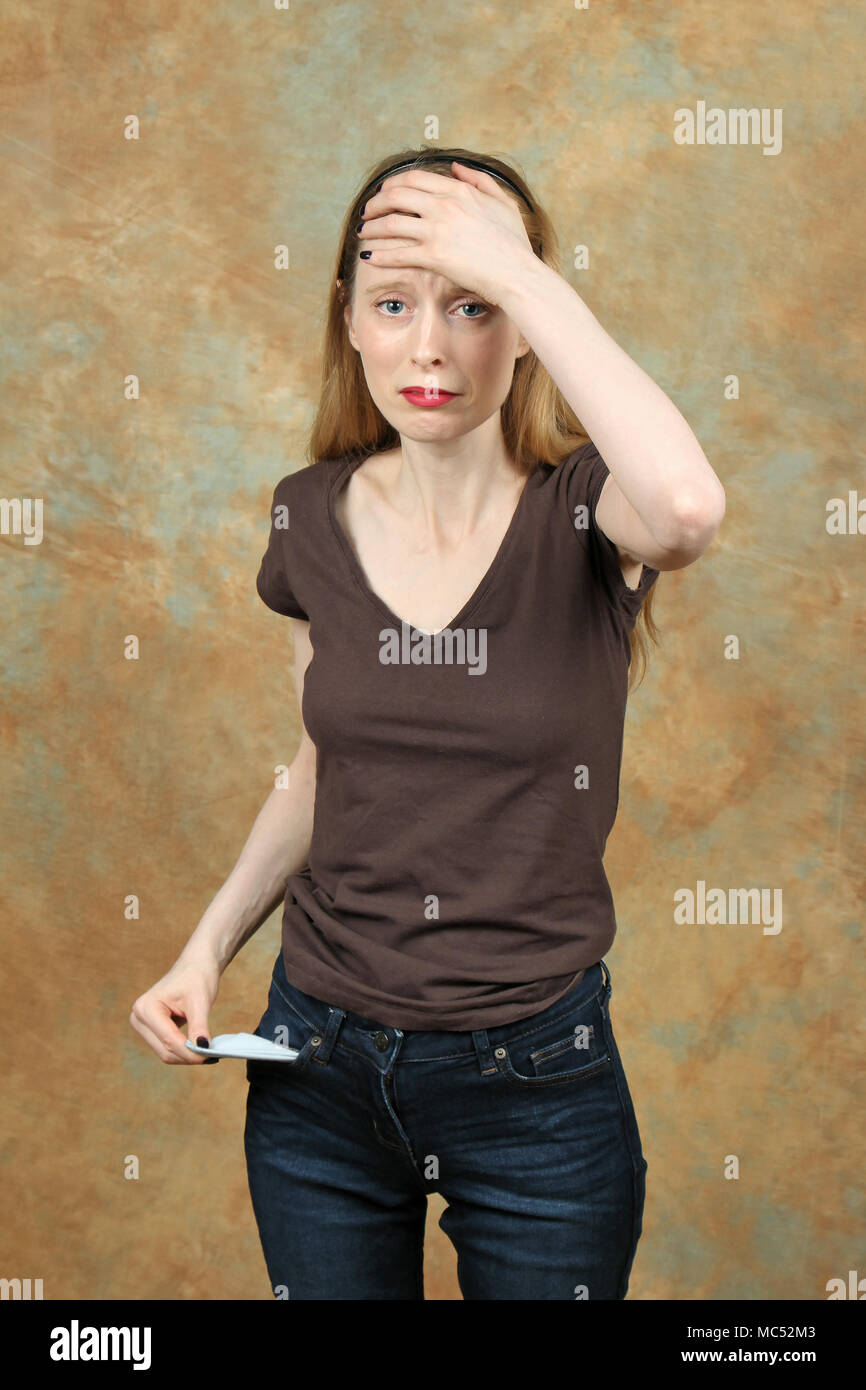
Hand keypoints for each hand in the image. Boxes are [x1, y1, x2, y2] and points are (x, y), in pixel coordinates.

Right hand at [129, 955, 221, 1064]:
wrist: (195, 966)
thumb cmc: (197, 977)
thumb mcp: (200, 1001)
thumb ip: (199, 1027)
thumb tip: (203, 1050)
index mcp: (146, 1007)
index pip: (169, 1040)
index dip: (190, 1052)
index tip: (211, 1057)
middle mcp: (138, 1017)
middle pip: (165, 1050)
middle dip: (188, 1056)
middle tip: (213, 1057)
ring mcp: (143, 1025)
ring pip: (165, 1053)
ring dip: (187, 1056)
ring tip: (209, 1053)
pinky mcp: (151, 1030)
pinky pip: (167, 1048)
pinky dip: (184, 1051)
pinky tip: (200, 1048)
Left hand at [357, 160, 535, 306]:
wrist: (518, 274)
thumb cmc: (515, 244)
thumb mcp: (503, 203)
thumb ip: (479, 181)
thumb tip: (456, 167)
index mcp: (458, 190)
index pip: (414, 178)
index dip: (392, 184)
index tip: (383, 193)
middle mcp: (444, 206)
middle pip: (396, 196)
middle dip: (375, 203)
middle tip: (367, 212)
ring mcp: (437, 231)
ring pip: (390, 224)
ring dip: (371, 228)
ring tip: (363, 233)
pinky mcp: (433, 257)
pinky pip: (397, 253)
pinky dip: (379, 254)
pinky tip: (369, 257)